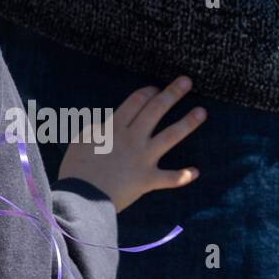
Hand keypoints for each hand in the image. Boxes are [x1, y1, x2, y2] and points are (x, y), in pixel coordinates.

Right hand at [58, 76, 205, 211]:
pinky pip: (170, 178)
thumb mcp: (82, 141)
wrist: (81, 197)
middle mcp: (132, 139)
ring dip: (187, 123)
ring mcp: (142, 158)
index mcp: (114, 127)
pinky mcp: (147, 180)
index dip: (148, 92)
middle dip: (172, 94)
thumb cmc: (76, 168)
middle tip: (186, 81)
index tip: (155, 88)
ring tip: (202, 111)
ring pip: (170, 136)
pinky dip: (183, 176)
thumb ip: (98, 130)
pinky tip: (196, 172)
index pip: (136, 102)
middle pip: (155, 111)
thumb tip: (107, 124)